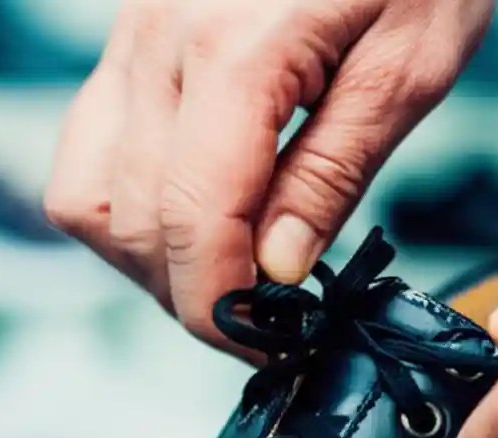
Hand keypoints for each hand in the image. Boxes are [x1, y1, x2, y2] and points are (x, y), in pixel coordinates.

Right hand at [44, 0, 493, 346]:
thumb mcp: (410, 64)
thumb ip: (332, 171)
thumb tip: (274, 270)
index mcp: (234, 50)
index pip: (192, 221)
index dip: (222, 306)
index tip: (270, 342)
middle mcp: (158, 40)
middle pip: (131, 222)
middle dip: (191, 294)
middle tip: (263, 320)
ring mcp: (131, 35)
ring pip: (87, 195)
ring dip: (147, 259)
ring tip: (226, 273)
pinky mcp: (129, 38)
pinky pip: (89, 148)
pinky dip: (128, 206)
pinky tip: (194, 215)